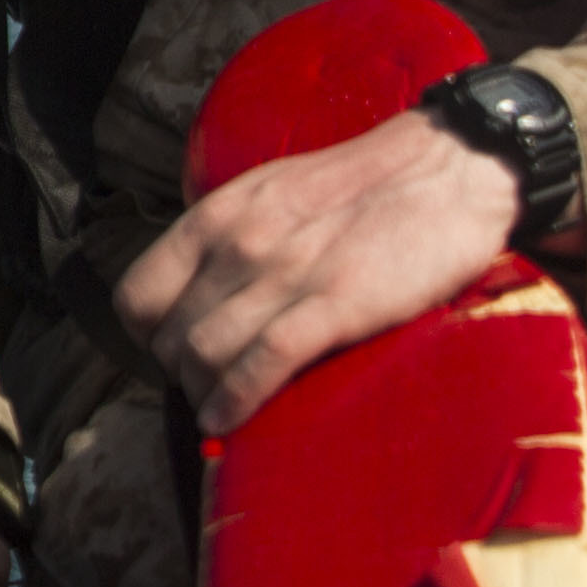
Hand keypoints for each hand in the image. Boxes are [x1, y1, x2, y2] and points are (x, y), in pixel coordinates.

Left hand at [116, 108, 519, 434]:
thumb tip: (201, 294)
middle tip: (204, 387)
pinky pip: (261, 363)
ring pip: (203, 355)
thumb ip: (229, 239)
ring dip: (201, 394)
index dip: (147, 335)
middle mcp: (238, 245)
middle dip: (178, 374)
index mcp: (217, 217)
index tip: (172, 351)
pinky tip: (228, 419)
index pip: (136, 295)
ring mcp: (284, 275)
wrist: (450, 167)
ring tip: (217, 409)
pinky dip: (235, 400)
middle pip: (168, 337)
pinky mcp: (335, 304)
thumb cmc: (361, 187)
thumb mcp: (270, 194)